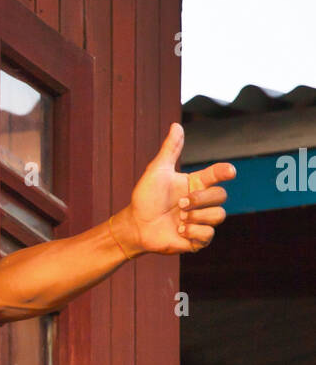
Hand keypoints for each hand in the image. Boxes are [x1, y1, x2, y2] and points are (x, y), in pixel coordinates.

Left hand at [115, 123, 235, 255]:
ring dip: (197, 217)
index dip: (225, 171)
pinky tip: (179, 231)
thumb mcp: (156, 171)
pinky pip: (209, 235)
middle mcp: (202, 201)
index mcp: (196, 183)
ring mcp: (201, 220)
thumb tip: (176, 125)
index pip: (218, 174)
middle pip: (221, 196)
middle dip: (201, 200)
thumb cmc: (145, 197)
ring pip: (219, 216)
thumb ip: (170, 150)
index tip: (229, 171)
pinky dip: (194, 232)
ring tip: (178, 219)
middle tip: (180, 204)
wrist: (135, 225)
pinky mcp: (198, 239)